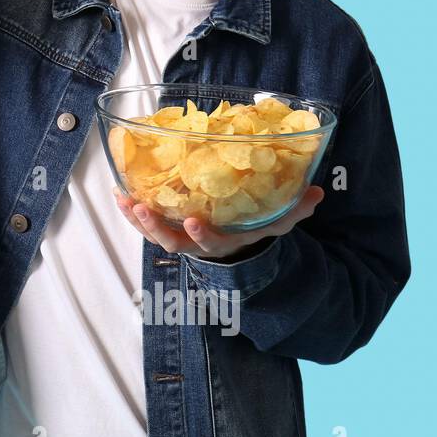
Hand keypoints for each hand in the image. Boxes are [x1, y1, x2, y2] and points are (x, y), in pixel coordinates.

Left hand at [112, 184, 325, 261]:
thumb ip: (296, 210)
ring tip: (123, 198)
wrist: (237, 242)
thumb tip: (317, 193)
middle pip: (172, 243)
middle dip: (155, 228)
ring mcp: (179, 238)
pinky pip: (144, 223)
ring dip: (136, 218)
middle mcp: (197, 244)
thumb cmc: (255, 226)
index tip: (192, 222)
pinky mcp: (166, 228)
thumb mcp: (278, 221)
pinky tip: (119, 192)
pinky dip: (131, 211)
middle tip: (142, 208)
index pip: (211, 243)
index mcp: (224, 242)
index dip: (201, 236)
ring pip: (153, 234)